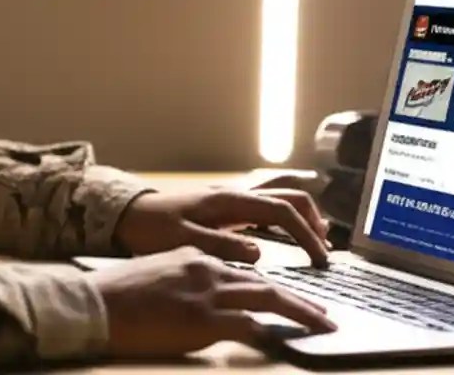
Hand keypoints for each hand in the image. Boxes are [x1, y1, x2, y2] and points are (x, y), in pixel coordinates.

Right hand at [91, 247, 336, 357]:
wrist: (97, 303)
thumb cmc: (118, 295)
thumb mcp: (159, 274)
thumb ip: (186, 281)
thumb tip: (201, 300)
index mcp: (196, 254)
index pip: (243, 270)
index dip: (269, 286)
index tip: (286, 297)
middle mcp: (208, 267)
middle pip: (265, 282)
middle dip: (298, 299)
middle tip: (322, 314)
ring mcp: (208, 293)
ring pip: (267, 298)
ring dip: (300, 312)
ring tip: (321, 325)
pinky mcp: (204, 319)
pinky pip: (249, 326)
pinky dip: (271, 333)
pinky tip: (285, 341)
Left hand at [114, 176, 329, 265]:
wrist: (129, 214)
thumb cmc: (152, 228)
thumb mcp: (182, 240)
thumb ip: (220, 245)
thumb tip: (258, 251)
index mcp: (229, 201)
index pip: (282, 211)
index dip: (306, 234)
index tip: (319, 260)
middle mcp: (235, 193)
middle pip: (290, 195)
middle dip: (313, 221)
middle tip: (323, 252)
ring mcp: (232, 197)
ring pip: (281, 193)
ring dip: (303, 213)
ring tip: (317, 239)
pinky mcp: (227, 205)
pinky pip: (267, 202)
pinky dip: (287, 213)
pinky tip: (290, 232)